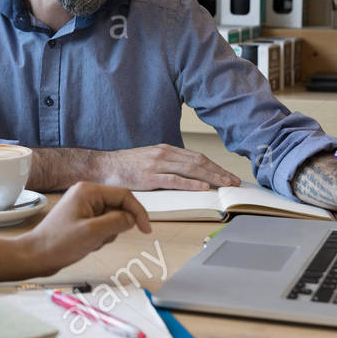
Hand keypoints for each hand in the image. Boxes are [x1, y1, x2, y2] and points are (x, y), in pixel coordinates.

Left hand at [17, 181, 151, 276]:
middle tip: (100, 239)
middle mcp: (86, 195)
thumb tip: (131, 218)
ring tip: (89, 242)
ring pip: (112, 219)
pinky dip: (100, 238)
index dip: (138, 212)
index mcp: (88, 191)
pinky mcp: (82, 219)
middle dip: (115, 227)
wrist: (36, 256)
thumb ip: (117, 222)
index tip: (146, 229)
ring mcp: (83, 207)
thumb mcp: (93, 233)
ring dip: (107, 234)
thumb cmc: (57, 244)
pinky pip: (102, 227)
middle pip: (118, 207)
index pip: (124, 195)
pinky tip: (86, 244)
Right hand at [95, 144, 240, 190]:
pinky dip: (191, 184)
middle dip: (219, 172)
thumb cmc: (124, 166)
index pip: (197, 157)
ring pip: (191, 169)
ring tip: (226, 185)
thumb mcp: (149, 161)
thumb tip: (185, 177)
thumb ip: (166, 166)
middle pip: (199, 162)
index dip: (215, 166)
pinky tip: (203, 188)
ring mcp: (157, 165)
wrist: (102, 166)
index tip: (228, 175)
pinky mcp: (149, 177)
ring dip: (212, 178)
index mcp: (165, 150)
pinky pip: (174, 180)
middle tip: (235, 182)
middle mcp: (164, 154)